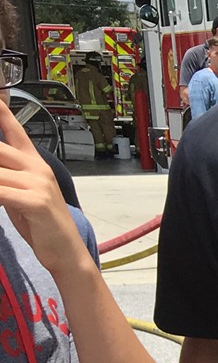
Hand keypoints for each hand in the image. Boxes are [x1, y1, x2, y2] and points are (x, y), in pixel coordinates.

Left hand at [0, 101, 89, 279]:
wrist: (65, 252)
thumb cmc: (39, 224)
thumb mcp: (19, 193)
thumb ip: (5, 176)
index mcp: (34, 162)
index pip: (14, 129)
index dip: (1, 111)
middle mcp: (37, 168)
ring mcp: (39, 184)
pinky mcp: (36, 202)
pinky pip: (1, 192)